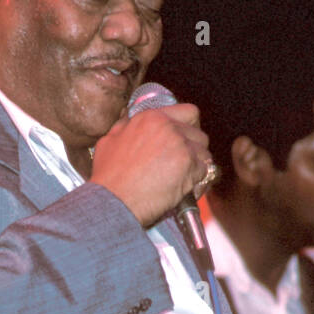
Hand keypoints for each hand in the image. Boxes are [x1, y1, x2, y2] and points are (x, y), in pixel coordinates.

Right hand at [90, 102, 212, 228]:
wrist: (113, 201)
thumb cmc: (109, 178)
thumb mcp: (109, 141)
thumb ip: (125, 127)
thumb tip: (128, 121)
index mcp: (151, 118)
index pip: (188, 112)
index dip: (190, 128)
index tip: (186, 140)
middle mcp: (168, 126)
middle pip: (199, 134)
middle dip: (194, 151)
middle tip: (184, 165)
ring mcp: (180, 144)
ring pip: (204, 153)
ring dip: (197, 167)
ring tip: (184, 180)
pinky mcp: (188, 164)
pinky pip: (205, 172)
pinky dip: (197, 183)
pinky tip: (186, 190)